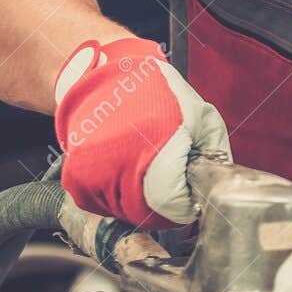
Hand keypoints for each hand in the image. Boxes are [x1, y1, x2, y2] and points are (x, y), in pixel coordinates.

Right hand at [53, 37, 230, 228]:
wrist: (106, 77)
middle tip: (168, 179)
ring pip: (124, 214)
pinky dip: (115, 196)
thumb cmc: (156, 93)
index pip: (172, 205)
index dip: (185, 204)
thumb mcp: (202, 117)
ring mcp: (91, 175)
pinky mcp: (75, 180)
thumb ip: (215, 155)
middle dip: (164, 205)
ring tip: (143, 167)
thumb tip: (217, 189)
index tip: (188, 192)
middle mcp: (117, 163)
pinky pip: (101, 206)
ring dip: (139, 201)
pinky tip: (123, 169)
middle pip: (147, 214)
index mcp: (155, 146)